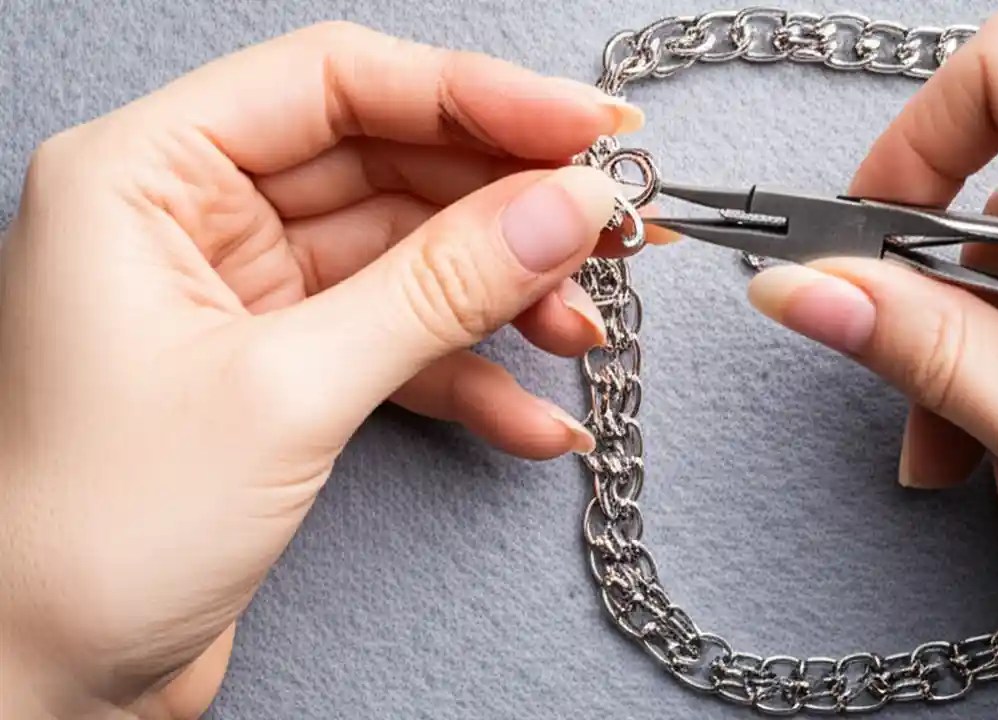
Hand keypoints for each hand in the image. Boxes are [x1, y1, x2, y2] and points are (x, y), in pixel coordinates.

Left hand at [0, 22, 660, 718]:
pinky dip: (467, 376)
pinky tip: (533, 419)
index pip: (337, 83)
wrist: (37, 679)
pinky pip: (395, 342)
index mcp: (146, 175)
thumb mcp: (287, 391)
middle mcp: (191, 218)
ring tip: (581, 330)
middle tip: (610, 227)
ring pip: (404, 256)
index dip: (475, 96)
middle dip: (506, 205)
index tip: (585, 131)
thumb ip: (438, 287)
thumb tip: (562, 207)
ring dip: (502, 296)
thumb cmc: (90, 536)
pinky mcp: (279, 370)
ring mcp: (240, 295)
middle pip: (385, 164)